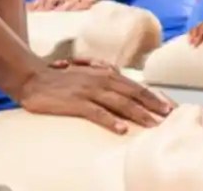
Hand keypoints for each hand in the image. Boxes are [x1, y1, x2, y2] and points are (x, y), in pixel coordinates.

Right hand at [18, 63, 174, 132]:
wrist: (34, 78)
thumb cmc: (61, 77)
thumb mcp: (87, 72)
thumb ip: (105, 75)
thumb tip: (122, 80)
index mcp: (106, 73)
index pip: (136, 86)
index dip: (154, 96)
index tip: (168, 106)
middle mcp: (102, 79)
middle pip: (134, 93)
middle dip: (153, 105)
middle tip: (168, 116)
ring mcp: (90, 90)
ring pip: (120, 103)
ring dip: (139, 114)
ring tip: (152, 124)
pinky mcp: (76, 102)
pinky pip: (97, 112)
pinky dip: (111, 120)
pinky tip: (121, 129)